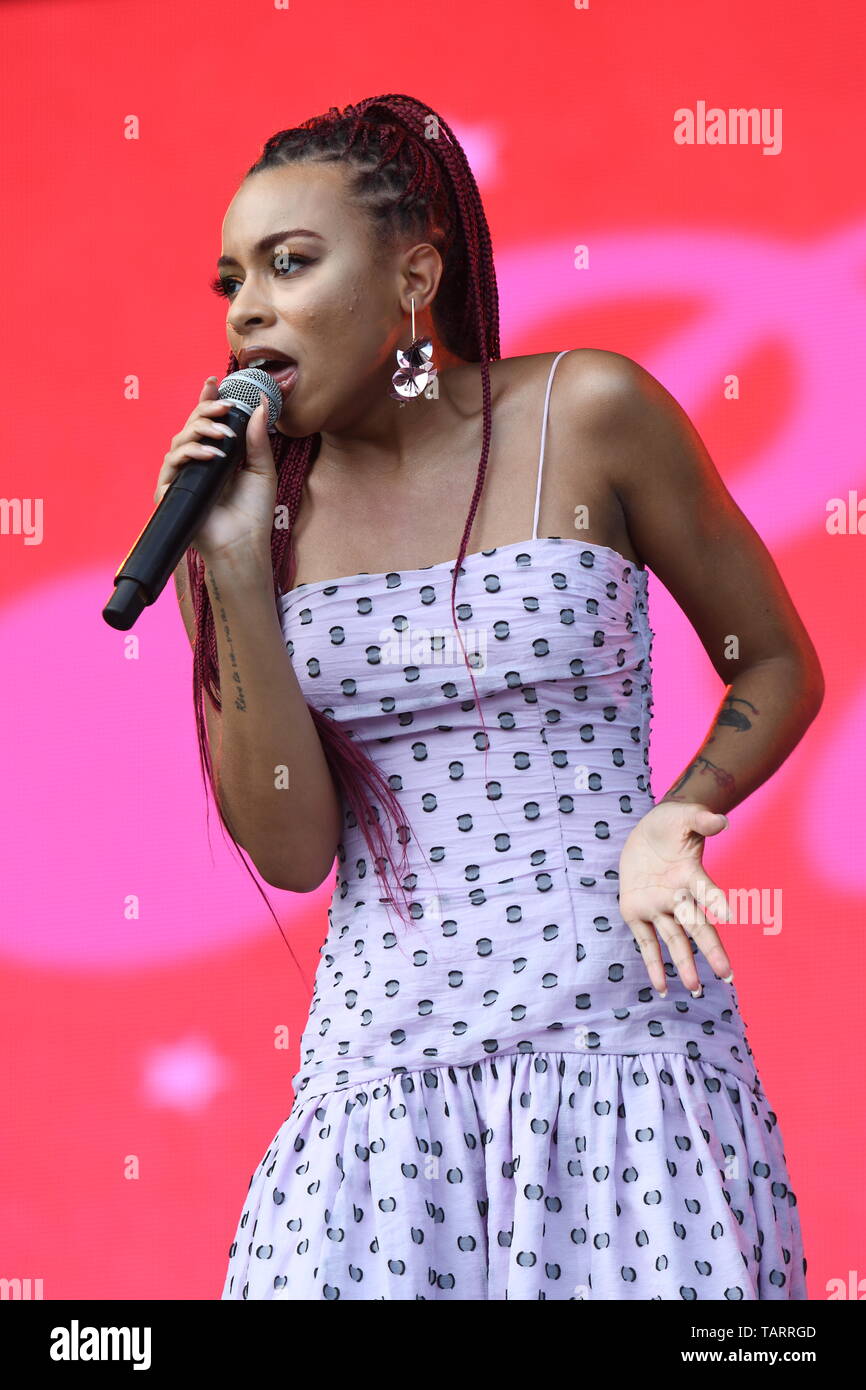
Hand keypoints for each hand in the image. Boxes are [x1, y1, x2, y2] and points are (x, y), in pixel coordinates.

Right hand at [154, 376, 277, 566]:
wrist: (244, 545)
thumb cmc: (254, 514)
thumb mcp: (262, 470)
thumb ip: (258, 438)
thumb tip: (260, 406)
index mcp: (217, 456)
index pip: (207, 422)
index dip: (208, 401)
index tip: (215, 382)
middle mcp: (197, 464)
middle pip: (190, 425)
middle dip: (206, 411)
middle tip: (226, 408)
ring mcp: (182, 477)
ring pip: (179, 440)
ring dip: (200, 430)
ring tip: (223, 435)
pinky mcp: (171, 492)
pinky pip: (172, 464)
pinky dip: (191, 454)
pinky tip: (211, 455)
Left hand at [617, 800, 733, 995]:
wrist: (650, 832)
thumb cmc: (673, 824)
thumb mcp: (684, 817)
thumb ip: (701, 820)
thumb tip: (721, 821)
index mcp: (690, 874)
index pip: (705, 890)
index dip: (716, 900)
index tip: (728, 914)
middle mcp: (678, 896)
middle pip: (696, 926)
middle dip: (710, 949)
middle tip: (726, 973)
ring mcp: (658, 906)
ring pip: (674, 939)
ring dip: (684, 964)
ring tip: (695, 989)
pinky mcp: (636, 911)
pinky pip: (645, 941)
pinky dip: (653, 964)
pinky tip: (661, 988)